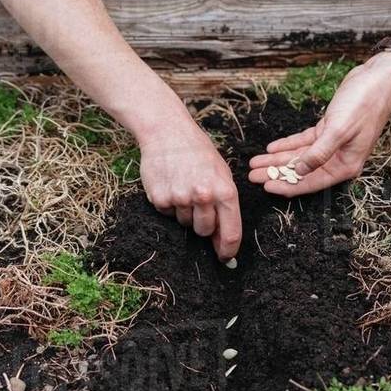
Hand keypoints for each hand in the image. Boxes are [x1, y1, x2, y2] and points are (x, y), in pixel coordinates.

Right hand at [138, 114, 242, 261]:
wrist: (168, 132)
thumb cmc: (199, 153)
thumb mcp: (221, 174)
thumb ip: (225, 206)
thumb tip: (223, 240)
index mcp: (224, 191)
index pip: (230, 232)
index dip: (228, 250)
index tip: (226, 258)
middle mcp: (203, 196)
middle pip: (205, 231)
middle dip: (204, 223)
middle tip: (198, 201)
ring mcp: (180, 198)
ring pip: (185, 223)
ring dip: (185, 211)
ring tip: (183, 185)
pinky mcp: (160, 198)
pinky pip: (167, 213)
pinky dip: (169, 203)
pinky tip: (171, 184)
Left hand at [248, 53, 390, 195]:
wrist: (378, 79)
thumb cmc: (365, 103)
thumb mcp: (340, 129)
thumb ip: (319, 153)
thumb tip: (300, 170)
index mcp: (346, 164)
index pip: (312, 181)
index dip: (288, 185)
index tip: (266, 186)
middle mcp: (339, 157)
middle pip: (302, 170)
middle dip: (276, 172)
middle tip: (252, 175)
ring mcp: (333, 144)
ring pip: (300, 155)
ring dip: (278, 158)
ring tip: (256, 162)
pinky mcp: (329, 129)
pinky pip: (305, 141)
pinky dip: (289, 144)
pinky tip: (272, 147)